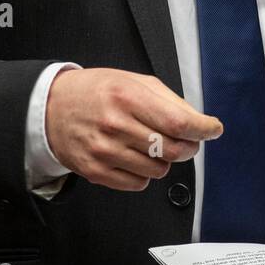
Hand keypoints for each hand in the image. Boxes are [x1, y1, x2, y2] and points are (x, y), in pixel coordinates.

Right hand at [45, 67, 222, 191]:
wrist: (51, 109)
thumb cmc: (96, 92)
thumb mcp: (132, 80)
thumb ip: (167, 100)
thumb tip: (198, 121)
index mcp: (127, 97)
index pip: (178, 122)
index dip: (203, 129)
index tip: (213, 129)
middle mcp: (115, 125)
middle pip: (172, 150)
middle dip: (188, 146)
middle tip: (187, 139)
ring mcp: (104, 151)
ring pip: (158, 170)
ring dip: (164, 160)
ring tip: (152, 145)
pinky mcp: (95, 172)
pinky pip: (138, 184)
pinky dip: (144, 174)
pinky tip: (135, 157)